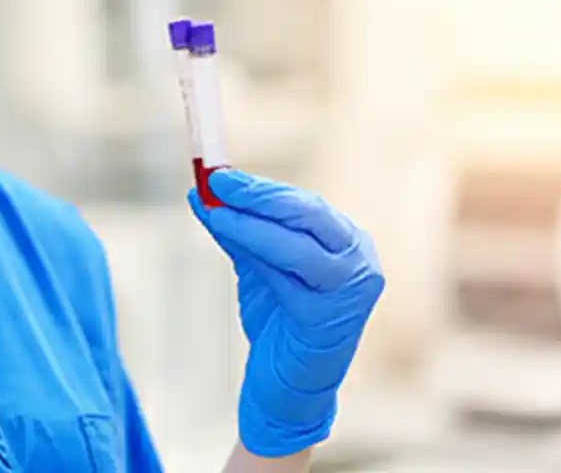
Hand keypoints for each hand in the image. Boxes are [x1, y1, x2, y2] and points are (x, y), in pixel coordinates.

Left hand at [188, 169, 384, 458]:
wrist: (287, 387)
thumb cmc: (279, 323)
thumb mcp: (258, 266)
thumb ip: (237, 230)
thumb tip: (202, 191)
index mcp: (348, 243)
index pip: (306, 205)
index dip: (263, 186)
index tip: (220, 172)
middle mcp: (358, 261)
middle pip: (308, 214)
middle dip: (259, 194)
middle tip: (218, 180)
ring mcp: (349, 289)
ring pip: (296, 241)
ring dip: (251, 219)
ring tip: (214, 204)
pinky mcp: (327, 316)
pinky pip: (285, 273)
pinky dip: (252, 245)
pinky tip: (223, 229)